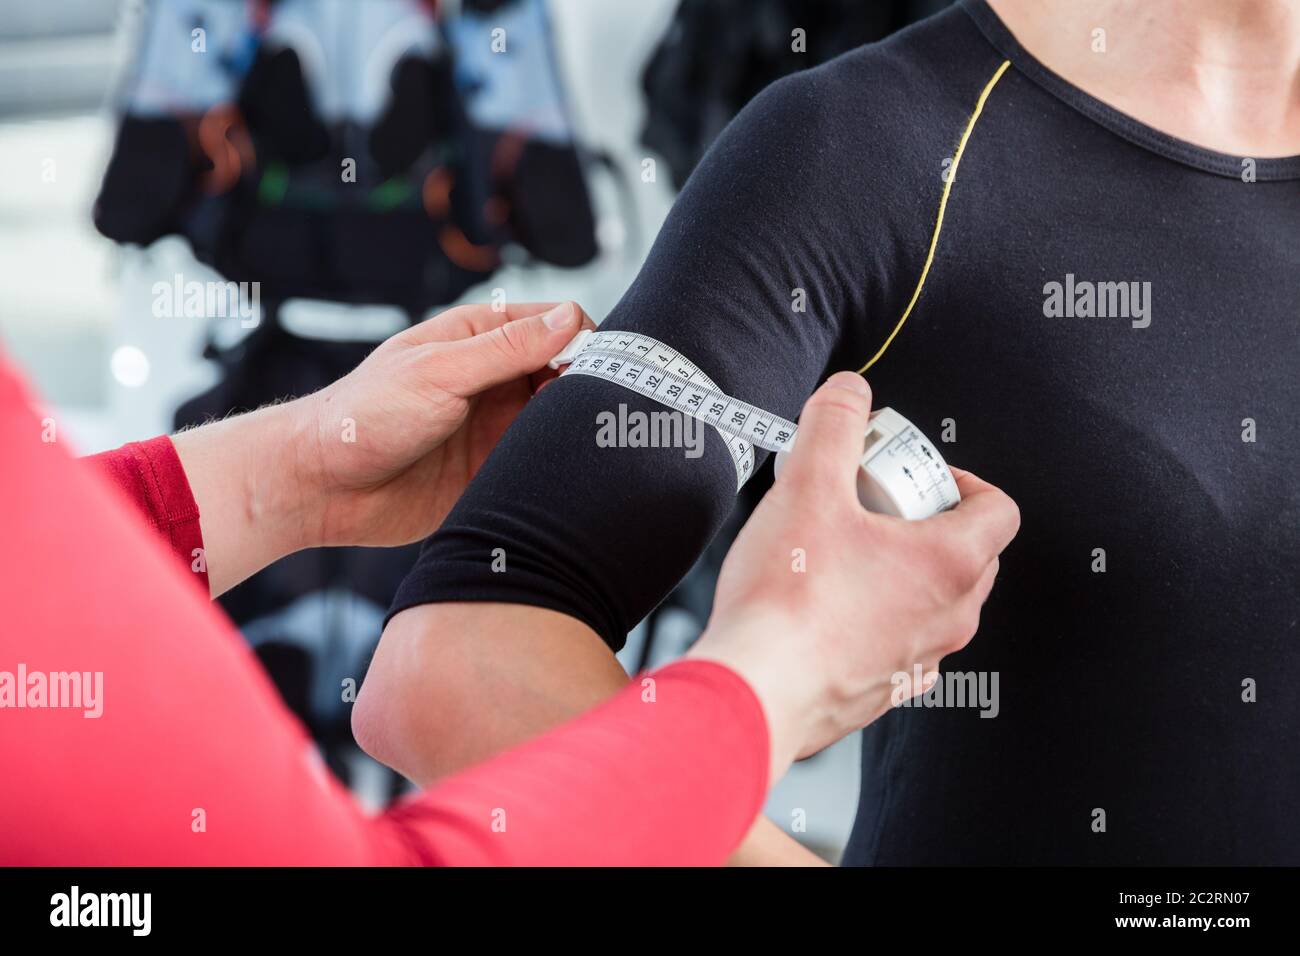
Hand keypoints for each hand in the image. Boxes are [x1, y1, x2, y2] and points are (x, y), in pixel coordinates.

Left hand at [300, 301, 593, 547]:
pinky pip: (540, 465)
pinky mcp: (494, 471)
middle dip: (589, 387)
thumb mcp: (440, 372)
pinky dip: (559, 467)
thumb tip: (572, 317)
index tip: (602, 370)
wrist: (323, 488)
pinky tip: (570, 474)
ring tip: (590, 444)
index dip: (585, 343)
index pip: (557, 325)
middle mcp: (494, 379)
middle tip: (604, 411)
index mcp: (479, 338)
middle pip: (567, 373)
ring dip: (575, 429)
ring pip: (559, 421)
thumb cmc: (364, 416)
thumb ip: (506, 348)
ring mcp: (496, 425)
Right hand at [689, 372, 1019, 780]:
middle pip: (971, 556)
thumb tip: (849, 392)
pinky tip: (832, 609)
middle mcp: (947, 618)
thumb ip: (832, 425)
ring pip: (935, 603)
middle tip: (876, 508)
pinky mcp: (883, 691)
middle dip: (930, 522)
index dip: (964, 481)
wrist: (756, 687)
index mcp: (949, 564)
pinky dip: (879, 621)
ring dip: (904, 573)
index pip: (998, 510)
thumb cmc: (788, 600)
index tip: (919, 476)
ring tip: (846, 556)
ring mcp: (918, 660)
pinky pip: (900, 645)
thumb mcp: (807, 486)